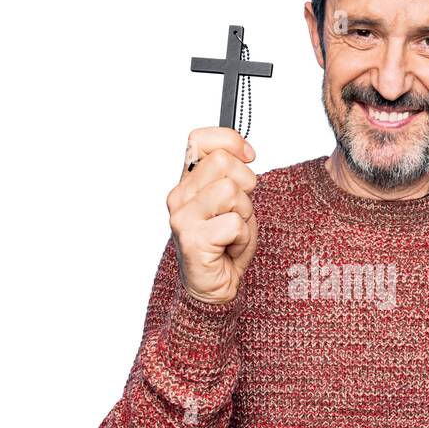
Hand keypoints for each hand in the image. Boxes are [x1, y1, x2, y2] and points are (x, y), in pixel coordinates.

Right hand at [166, 128, 257, 303]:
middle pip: (223, 162)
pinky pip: (235, 224)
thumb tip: (245, 152)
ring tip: (233, 233)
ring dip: (245, 215)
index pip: (200, 139)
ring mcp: (182, 217)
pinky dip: (242, 239)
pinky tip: (229, 249)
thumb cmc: (224, 245)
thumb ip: (232, 175)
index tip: (248, 156)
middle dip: (245, 186)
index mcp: (188, 182)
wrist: (213, 288)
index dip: (230, 141)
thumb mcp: (233, 202)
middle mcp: (179, 196)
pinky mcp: (192, 239)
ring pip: (231, 192)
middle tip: (239, 212)